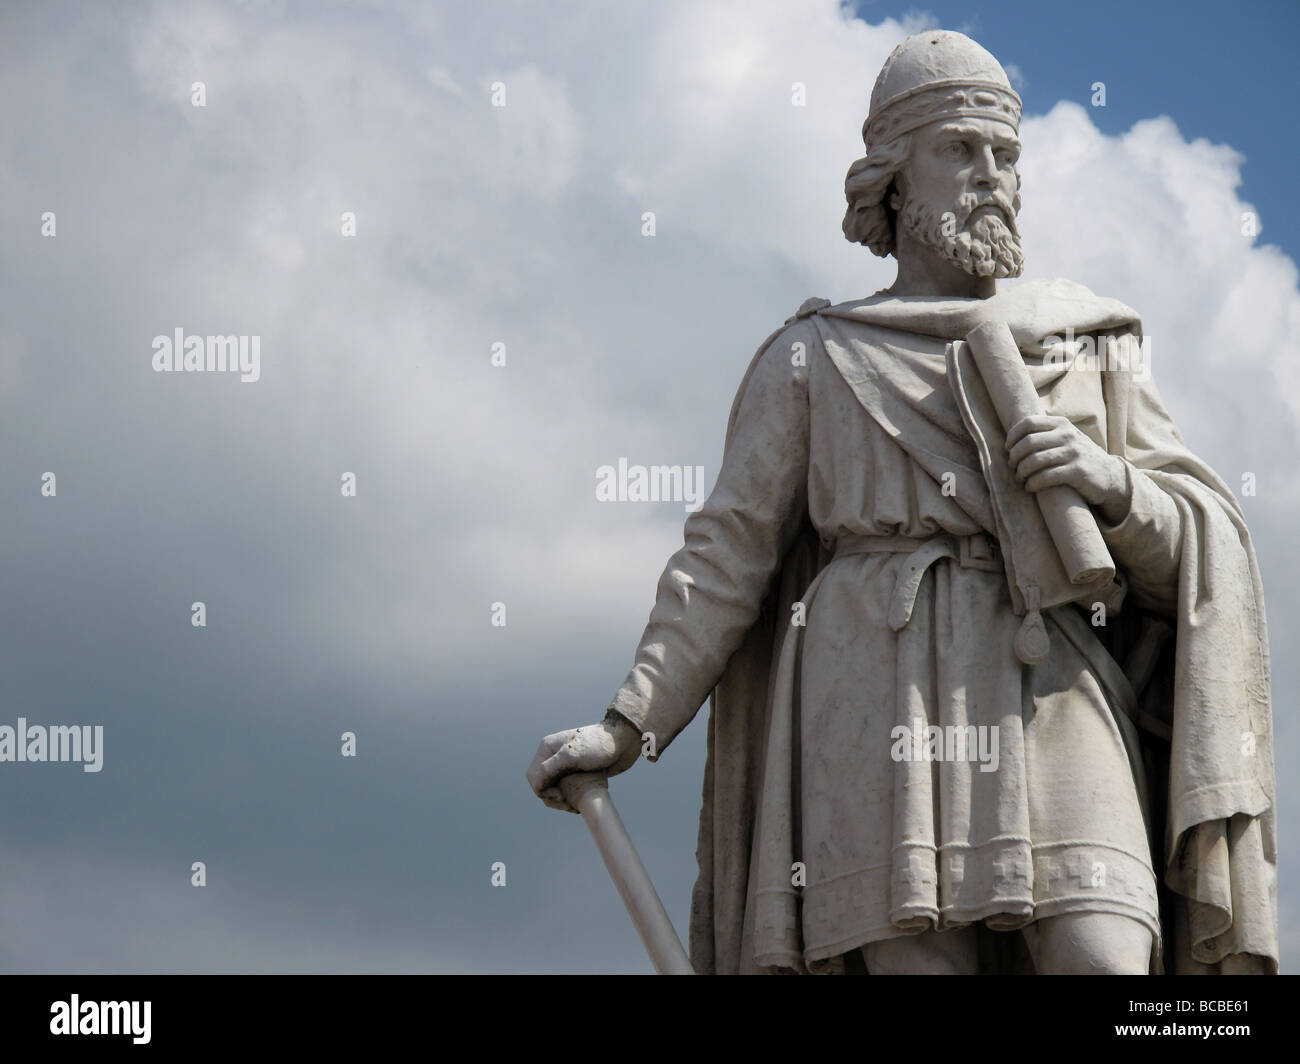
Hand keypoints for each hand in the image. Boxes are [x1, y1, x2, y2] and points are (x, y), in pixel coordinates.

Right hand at [526, 715, 642, 813]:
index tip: (561, 797)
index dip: (543, 791)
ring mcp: (564, 765)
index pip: (533, 777)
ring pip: (553, 790)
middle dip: (552, 799)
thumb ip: (549, 769)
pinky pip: (565, 791)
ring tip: (575, 808)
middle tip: (569, 807)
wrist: (624, 741)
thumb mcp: (572, 756)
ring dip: (561, 802)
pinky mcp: (576, 773)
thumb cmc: (598, 745)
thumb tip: (535, 785)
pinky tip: (579, 806)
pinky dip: (569, 800)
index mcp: (547, 748)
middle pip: (541, 785)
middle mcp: (553, 756)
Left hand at [1005, 414, 1129, 522]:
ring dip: (1021, 472)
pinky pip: (1045, 477)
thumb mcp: (1066, 438)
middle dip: (1014, 457)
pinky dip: (1032, 484)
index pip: (1029, 422)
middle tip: (1012, 467)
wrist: (1109, 475)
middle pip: (1028, 443)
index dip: (1013, 436)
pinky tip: (1029, 487)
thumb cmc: (1078, 457)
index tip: (1008, 448)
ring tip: (1020, 479)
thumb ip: (1046, 434)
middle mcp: (1068, 436)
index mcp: (1062, 424)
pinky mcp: (1077, 472)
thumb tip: (1012, 437)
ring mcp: (1074, 453)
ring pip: (1034, 461)